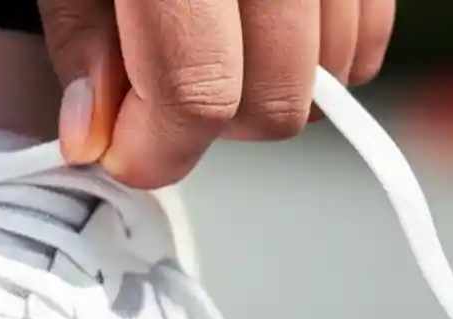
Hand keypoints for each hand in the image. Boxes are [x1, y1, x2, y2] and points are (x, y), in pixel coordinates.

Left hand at [38, 0, 394, 187]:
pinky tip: (263, 37)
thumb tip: (90, 140)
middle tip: (151, 100)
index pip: (198, 93)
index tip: (116, 149)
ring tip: (206, 49)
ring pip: (332, 78)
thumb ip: (82, 40)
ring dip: (263, 94)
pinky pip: (370, 34)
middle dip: (205, 129)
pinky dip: (325, 58)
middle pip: (273, 101)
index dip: (152, 146)